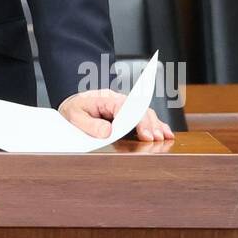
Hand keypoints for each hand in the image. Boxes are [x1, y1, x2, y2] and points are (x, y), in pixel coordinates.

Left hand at [58, 89, 175, 142]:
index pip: (125, 107)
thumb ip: (89, 124)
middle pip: (139, 110)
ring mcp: (124, 108)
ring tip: (163, 138)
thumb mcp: (74, 116)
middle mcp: (118, 101)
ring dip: (155, 125)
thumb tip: (108, 132)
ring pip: (145, 113)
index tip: (144, 134)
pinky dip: (156, 125)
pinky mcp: (127, 116)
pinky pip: (144, 119)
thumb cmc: (73, 109)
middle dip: (149, 124)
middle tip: (154, 138)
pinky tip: (165, 133)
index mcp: (106, 98)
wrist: (71, 104)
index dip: (136, 121)